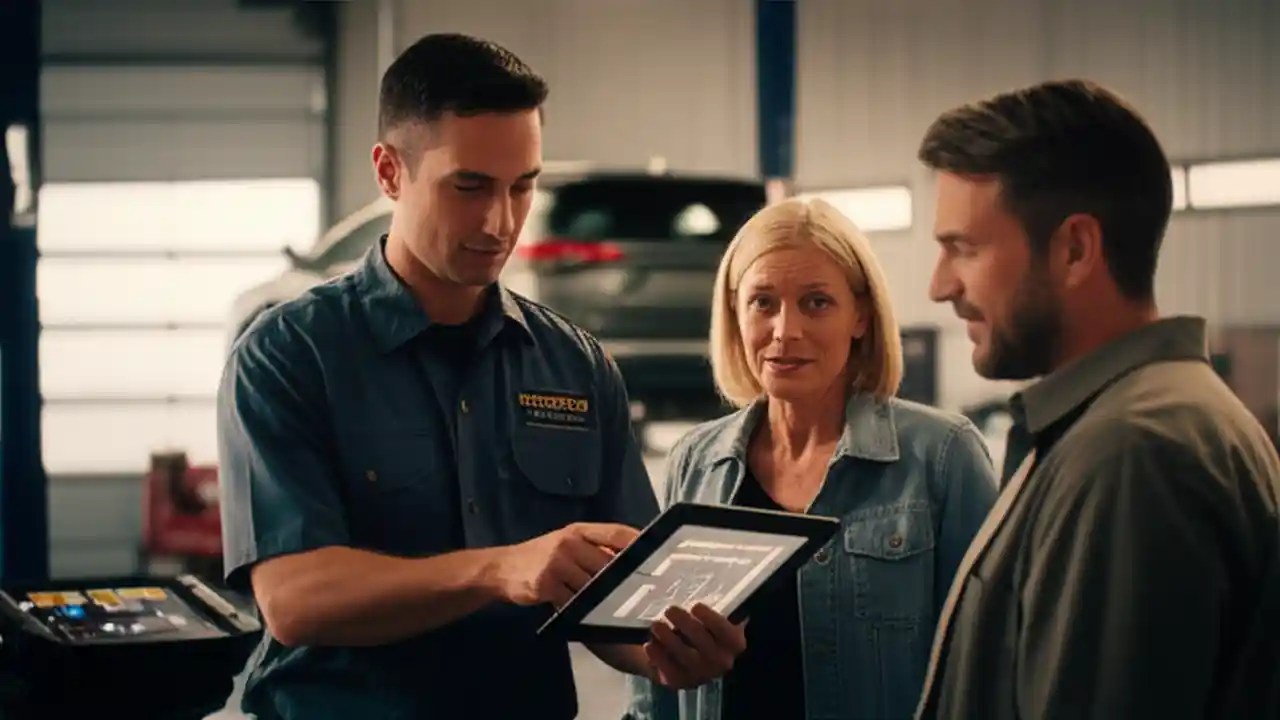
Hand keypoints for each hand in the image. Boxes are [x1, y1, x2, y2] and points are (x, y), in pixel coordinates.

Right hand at [493, 522, 637, 607]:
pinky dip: (581, 609)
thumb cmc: (541, 555)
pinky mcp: (546, 584)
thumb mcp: (567, 542)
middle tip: (642, 592)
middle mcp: (569, 543)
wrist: (502, 568)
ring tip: (617, 607)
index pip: (616, 533)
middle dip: (624, 579)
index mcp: (578, 530)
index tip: (656, 557)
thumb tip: (630, 556)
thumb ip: (593, 547)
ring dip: (604, 599)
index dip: (638, 544)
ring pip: (593, 585)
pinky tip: (587, 614)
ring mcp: (557, 563)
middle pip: (608, 563)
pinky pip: (573, 601)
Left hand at [644, 603, 746, 689]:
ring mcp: (702, 675)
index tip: (695, 606)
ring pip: (688, 659)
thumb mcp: (706, 614)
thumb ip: (708, 601)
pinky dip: (659, 658)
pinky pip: (671, 672)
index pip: (728, 633)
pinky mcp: (681, 682)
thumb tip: (695, 576)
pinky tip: (650, 645)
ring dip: (671, 641)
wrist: (680, 648)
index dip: (713, 621)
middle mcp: (722, 661)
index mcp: (734, 642)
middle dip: (687, 626)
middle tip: (670, 610)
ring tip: (656, 625)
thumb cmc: (697, 623)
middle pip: (706, 646)